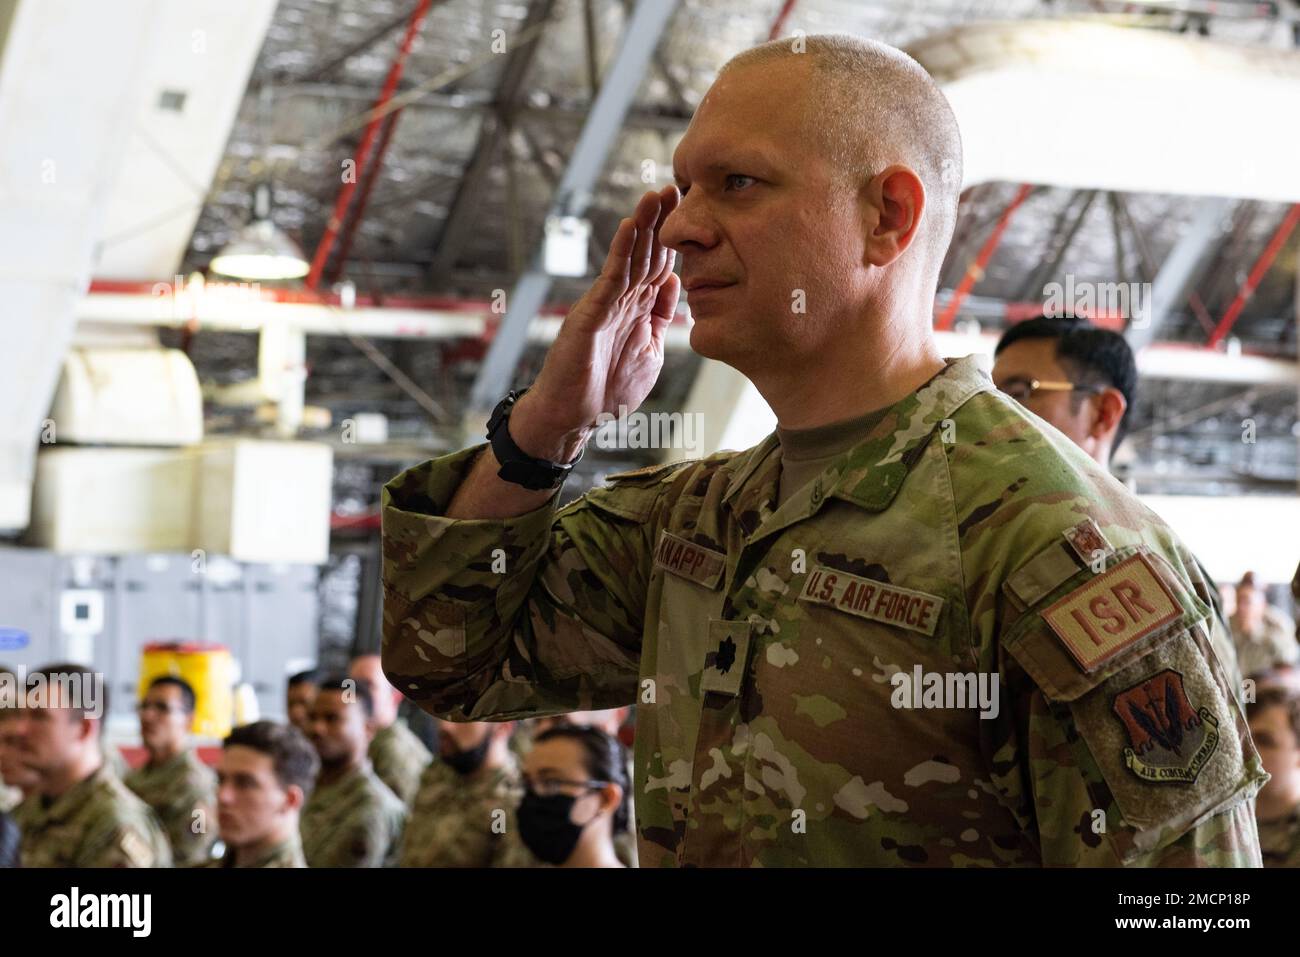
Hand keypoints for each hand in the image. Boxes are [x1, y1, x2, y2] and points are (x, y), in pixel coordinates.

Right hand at [512, 186, 680, 461]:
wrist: (572, 417)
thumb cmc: (606, 391)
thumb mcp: (649, 351)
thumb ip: (660, 318)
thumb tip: (676, 284)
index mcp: (637, 310)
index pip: (660, 266)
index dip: (676, 239)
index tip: (694, 211)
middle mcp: (621, 301)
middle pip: (646, 253)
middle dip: (662, 222)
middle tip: (678, 186)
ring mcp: (605, 305)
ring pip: (629, 258)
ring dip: (643, 225)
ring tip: (657, 194)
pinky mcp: (590, 313)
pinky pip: (611, 277)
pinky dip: (621, 251)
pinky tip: (631, 226)